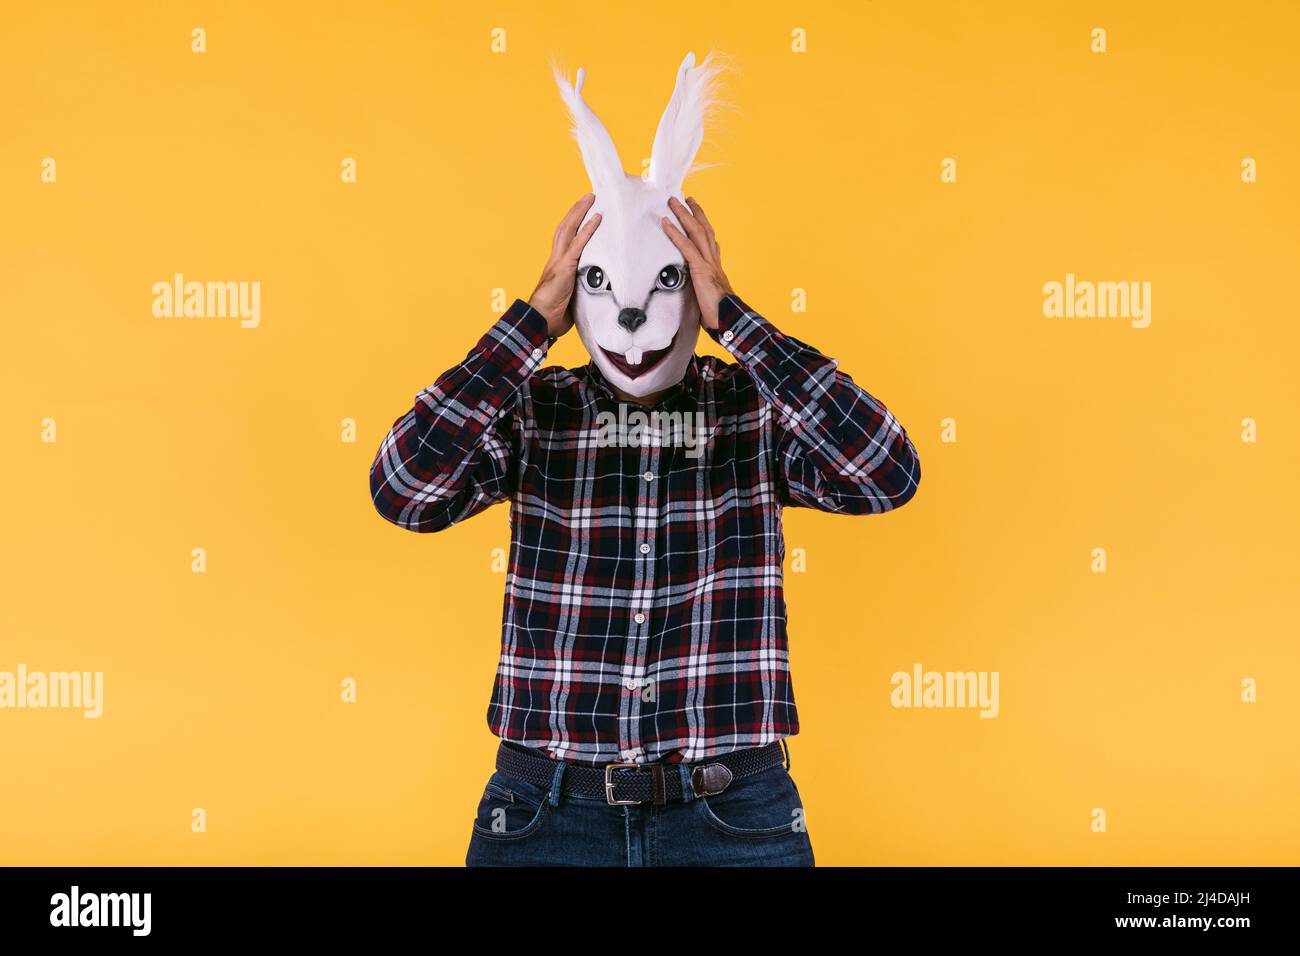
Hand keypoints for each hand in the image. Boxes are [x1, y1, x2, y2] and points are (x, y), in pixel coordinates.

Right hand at [529, 194, 601, 337]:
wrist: (540, 321)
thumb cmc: (554, 314)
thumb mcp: (570, 297)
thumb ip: (579, 288)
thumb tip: (592, 291)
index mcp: (557, 265)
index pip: (564, 239)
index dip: (573, 224)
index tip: (582, 213)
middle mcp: (556, 259)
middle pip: (565, 227)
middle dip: (576, 211)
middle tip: (589, 197)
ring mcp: (559, 262)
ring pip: (569, 229)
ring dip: (580, 212)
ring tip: (591, 199)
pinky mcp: (564, 267)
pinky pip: (578, 244)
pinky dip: (588, 230)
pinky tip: (597, 218)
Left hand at [661, 196, 732, 329]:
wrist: (728, 319)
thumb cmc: (719, 313)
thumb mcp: (710, 296)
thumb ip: (704, 287)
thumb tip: (697, 288)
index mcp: (716, 267)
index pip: (710, 241)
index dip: (704, 227)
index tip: (698, 217)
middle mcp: (713, 260)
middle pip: (705, 229)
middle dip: (695, 213)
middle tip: (687, 199)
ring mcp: (708, 263)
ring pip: (696, 232)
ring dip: (683, 215)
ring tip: (673, 202)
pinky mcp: (700, 268)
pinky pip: (685, 246)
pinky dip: (674, 233)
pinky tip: (665, 222)